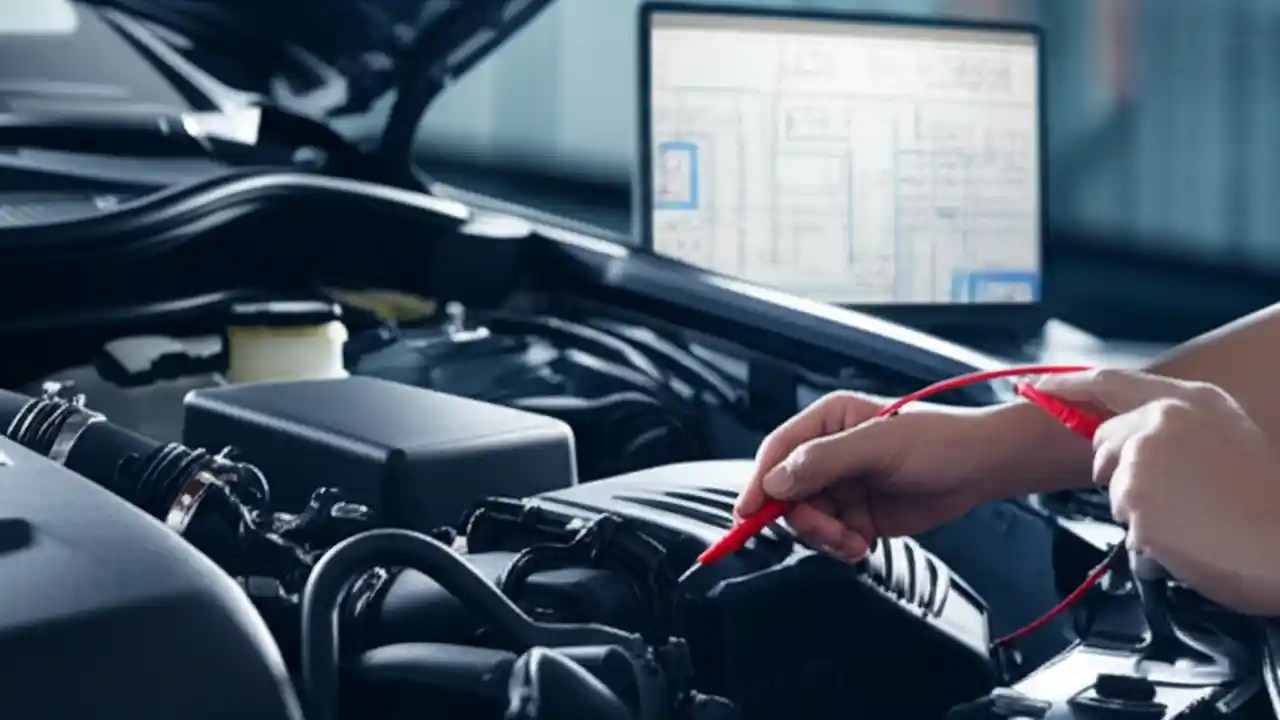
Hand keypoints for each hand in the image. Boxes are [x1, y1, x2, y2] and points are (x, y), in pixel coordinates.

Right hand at [733, 392, 1018, 562]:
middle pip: (785, 493)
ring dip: (824, 537)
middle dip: (802, 518)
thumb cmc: (936, 442)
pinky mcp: (857, 514)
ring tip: (853, 541)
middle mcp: (827, 453)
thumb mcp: (878, 444)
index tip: (746, 513)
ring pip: (806, 519)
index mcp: (827, 422)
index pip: (777, 452)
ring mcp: (841, 486)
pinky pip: (830, 537)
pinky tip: (863, 544)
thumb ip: (823, 461)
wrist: (980, 469)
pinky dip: (841, 546)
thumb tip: (776, 482)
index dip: (758, 482)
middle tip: (829, 532)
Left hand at [1035, 369, 1279, 614]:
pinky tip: (1191, 540)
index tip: (1037, 387)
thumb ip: (1177, 430)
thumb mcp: (1229, 439)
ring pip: (1117, 490)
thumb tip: (1132, 441)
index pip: (1111, 382)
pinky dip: (1152, 541)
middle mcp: (1162, 420)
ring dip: (1145, 512)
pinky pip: (1128, 526)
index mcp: (1191, 400)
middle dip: (1122, 472)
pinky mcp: (1136, 497)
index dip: (1067, 385)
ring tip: (1196, 520)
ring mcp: (1144, 457)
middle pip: (1105, 443)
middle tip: (1175, 499)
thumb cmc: (1265, 504)